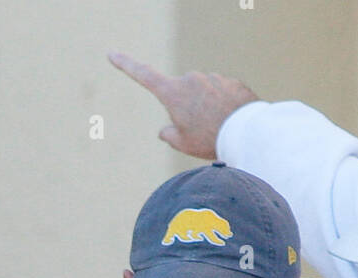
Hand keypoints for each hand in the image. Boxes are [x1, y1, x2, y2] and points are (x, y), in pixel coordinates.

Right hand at [108, 52, 257, 157]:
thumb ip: (169, 135)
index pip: (143, 75)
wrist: (245, 132)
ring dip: (211, 109)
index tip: (112, 54)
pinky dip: (227, 107)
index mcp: (173, 92)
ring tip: (222, 129)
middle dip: (190, 109)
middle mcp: (191, 79)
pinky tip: (235, 122)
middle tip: (204, 131)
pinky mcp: (231, 81)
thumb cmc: (210, 140)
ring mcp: (212, 78)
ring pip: (206, 95)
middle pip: (184, 95)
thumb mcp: (184, 144)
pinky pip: (225, 95)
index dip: (126, 65)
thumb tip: (164, 131)